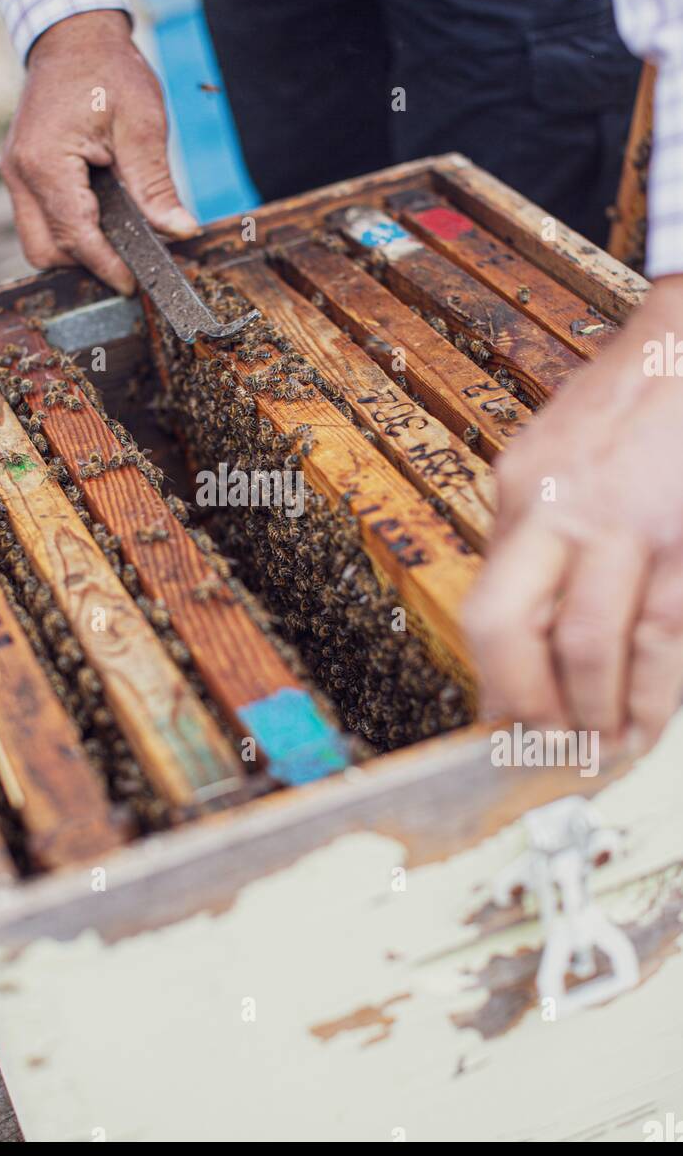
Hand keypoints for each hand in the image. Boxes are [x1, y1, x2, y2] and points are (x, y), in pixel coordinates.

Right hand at [0, 11, 197, 294]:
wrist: (72, 36)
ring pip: (37, 241)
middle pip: (45, 251)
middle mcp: (19, 173)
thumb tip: (180, 230)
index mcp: (45, 163)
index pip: (75, 237)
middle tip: (129, 260)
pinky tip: (102, 217)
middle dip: (86, 263)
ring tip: (117, 237)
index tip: (134, 284)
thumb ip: (157, 185)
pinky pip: (38, 220)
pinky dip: (68, 229)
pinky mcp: (21, 173)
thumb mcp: (143, 124)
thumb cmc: (108, 71)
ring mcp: (14, 174)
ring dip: (75, 249)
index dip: (106, 267)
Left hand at [464, 274, 682, 760]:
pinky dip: (656, 690)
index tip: (505, 724)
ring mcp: (631, 525)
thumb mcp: (551, 458)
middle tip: (547, 751)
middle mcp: (565, 510)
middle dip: (531, 707)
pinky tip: (649, 719)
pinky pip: (665, 633)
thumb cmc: (630, 404)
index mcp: (524, 491)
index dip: (496, 679)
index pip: (490, 606)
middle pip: (519, 629)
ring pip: (595, 644)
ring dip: (597, 712)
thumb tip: (521, 624)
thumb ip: (534, 533)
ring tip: (602, 750)